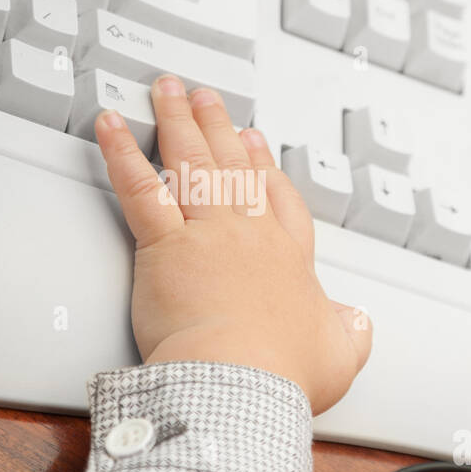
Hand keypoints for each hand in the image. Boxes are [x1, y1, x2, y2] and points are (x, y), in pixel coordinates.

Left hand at [94, 75, 371, 414]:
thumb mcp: (339, 357)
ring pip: (191, 163)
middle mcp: (249, 236)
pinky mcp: (165, 245)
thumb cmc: (284, 372)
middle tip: (207, 99)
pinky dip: (120, 153)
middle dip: (218, 128)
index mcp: (287, 260)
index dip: (265, 166)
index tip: (256, 144)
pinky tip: (110, 126)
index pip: (277, 199)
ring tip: (166, 91)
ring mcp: (207, 234)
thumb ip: (351, 336)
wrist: (243, 380)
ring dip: (176, 121)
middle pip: (234, 167)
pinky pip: (139, 188)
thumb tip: (360, 323)